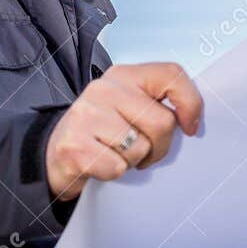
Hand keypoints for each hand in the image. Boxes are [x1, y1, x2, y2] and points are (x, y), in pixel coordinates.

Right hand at [44, 62, 203, 200]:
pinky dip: (114, 173)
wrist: (54, 152)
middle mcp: (104, 89)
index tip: (190, 127)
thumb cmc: (101, 131)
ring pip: (140, 149)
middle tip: (143, 151)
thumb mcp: (127, 104)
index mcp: (123, 75)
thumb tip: (192, 122)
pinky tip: (100, 163)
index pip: (171, 74)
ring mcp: (86, 115)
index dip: (190, 102)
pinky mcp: (75, 145)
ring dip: (134, 161)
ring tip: (116, 153)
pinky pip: (117, 168)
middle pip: (162, 122)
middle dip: (160, 147)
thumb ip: (156, 103)